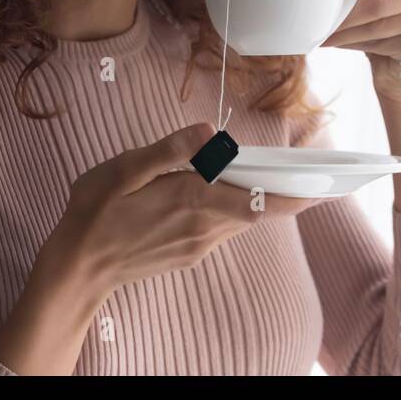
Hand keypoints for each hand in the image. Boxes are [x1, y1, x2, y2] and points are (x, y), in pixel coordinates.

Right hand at [46, 122, 323, 291]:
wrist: (77, 269)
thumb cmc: (95, 212)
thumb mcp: (123, 170)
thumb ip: (170, 150)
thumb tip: (211, 130)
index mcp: (190, 200)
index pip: (259, 198)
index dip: (295, 192)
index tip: (323, 181)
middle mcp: (202, 227)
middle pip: (258, 209)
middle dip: (284, 191)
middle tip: (309, 170)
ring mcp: (197, 245)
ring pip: (243, 219)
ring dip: (261, 200)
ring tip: (278, 176)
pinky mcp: (190, 254)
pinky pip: (225, 229)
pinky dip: (237, 209)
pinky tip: (228, 192)